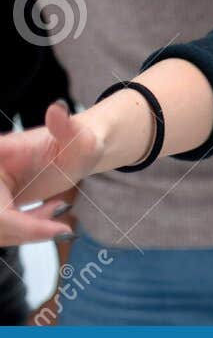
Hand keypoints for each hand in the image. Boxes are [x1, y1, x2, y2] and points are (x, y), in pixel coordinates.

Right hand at [0, 102, 97, 244]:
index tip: (59, 229)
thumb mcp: (79, 138)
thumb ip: (67, 126)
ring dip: (28, 230)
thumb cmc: (79, 142)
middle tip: (62, 225)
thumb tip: (58, 106)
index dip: (22, 223)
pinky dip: (26, 231)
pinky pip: (3, 230)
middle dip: (27, 229)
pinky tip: (50, 212)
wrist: (76, 150)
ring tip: (59, 208)